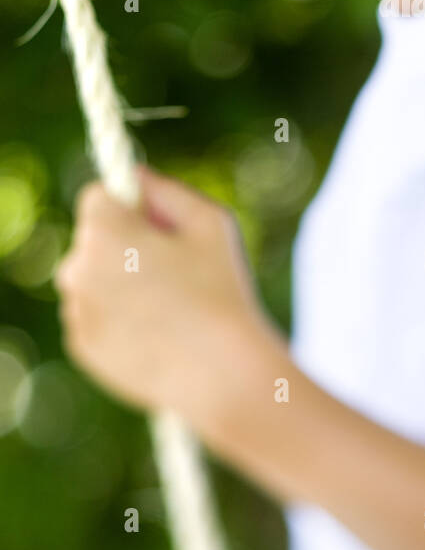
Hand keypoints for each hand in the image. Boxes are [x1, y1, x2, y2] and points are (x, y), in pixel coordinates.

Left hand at [54, 164, 267, 420]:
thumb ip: (167, 190)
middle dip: (122, 244)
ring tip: (169, 303)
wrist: (219, 373)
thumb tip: (136, 177)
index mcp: (105, 231)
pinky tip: (157, 330)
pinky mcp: (82, 347)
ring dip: (117, 281)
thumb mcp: (210, 221)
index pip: (98, 197)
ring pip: (92, 279)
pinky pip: (95, 316)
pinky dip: (117, 317)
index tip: (155, 224)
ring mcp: (77, 311)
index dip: (129, 205)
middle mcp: (77, 268)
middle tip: (171, 266)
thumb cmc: (222, 289)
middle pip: (93, 239)